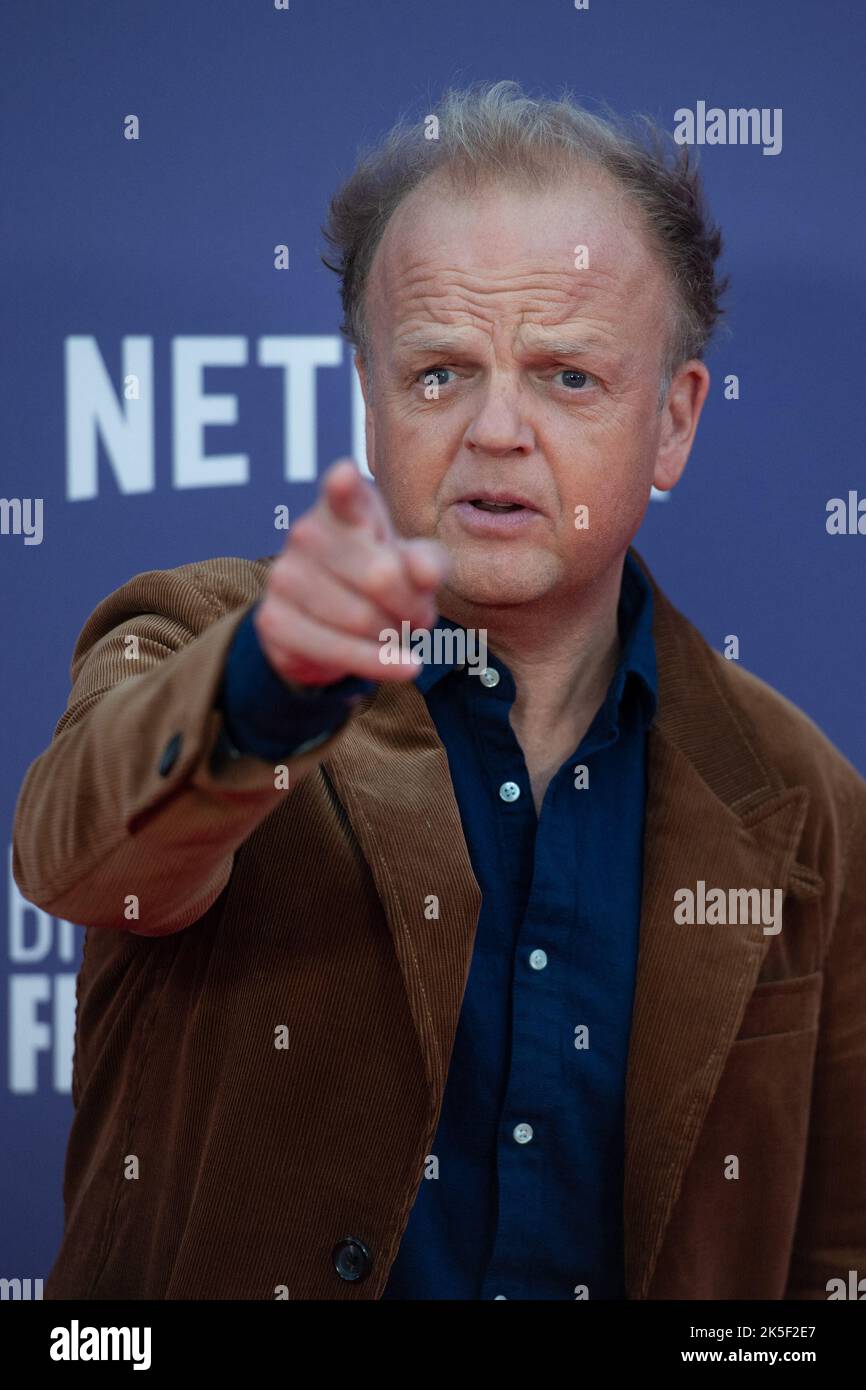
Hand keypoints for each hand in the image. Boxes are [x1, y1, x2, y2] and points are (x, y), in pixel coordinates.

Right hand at [254, 458, 449, 686]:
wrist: (325, 624)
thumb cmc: (380, 579)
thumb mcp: (416, 567)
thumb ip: (428, 564)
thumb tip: (423, 574)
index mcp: (345, 506)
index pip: (343, 494)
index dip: (343, 488)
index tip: (344, 478)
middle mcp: (307, 533)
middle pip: (380, 577)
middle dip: (413, 608)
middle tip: (421, 619)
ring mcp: (284, 575)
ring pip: (361, 618)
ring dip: (394, 636)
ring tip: (397, 633)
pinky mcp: (273, 620)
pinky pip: (337, 650)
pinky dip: (378, 663)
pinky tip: (404, 667)